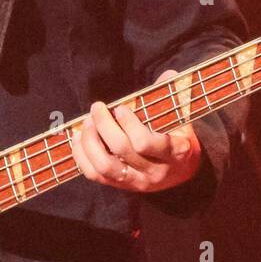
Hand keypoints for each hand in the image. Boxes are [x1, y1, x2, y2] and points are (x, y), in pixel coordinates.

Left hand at [70, 69, 200, 192]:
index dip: (129, 124)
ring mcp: (137, 182)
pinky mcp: (121, 187)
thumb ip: (173, 97)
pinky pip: (95, 176)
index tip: (120, 108)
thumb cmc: (179, 137)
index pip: (146, 143)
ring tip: (87, 122)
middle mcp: (155, 172)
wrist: (182, 171)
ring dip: (90, 142)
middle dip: (104, 126)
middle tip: (97, 108)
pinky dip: (82, 157)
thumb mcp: (183, 119)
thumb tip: (169, 74)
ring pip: (105, 167)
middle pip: (122, 151)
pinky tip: (78, 138)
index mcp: (175, 153)